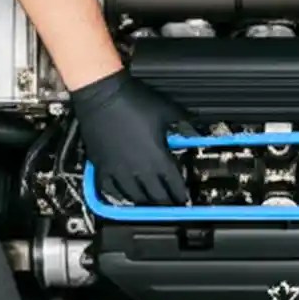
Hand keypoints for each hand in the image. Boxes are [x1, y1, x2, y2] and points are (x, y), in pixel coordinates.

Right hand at [70, 69, 192, 204]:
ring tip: (150, 204)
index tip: (184, 199)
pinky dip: (118, 196)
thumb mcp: (167, 110)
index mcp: (157, 157)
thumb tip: (196, 128)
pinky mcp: (102, 166)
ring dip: (144, 202)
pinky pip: (110, 190)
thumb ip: (184, 123)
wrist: (102, 94)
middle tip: (170, 205)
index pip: (174, 184)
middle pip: (155, 196)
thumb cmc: (132, 100)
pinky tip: (123, 197)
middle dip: (165, 203)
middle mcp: (138, 168)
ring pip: (134, 197)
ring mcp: (118, 169)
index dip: (181, 194)